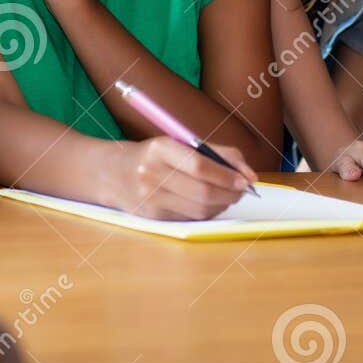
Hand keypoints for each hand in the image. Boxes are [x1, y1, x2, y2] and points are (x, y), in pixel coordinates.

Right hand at [109, 136, 254, 219]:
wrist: (114, 173)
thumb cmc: (155, 156)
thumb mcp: (179, 144)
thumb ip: (216, 153)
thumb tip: (248, 174)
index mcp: (160, 149)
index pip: (201, 166)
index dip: (228, 175)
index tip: (247, 179)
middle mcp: (152, 174)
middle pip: (202, 192)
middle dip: (230, 193)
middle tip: (242, 190)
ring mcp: (151, 198)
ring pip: (199, 209)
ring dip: (222, 204)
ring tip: (228, 195)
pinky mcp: (153, 217)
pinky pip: (191, 218)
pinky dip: (208, 212)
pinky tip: (210, 203)